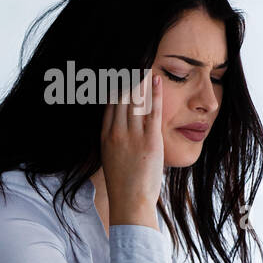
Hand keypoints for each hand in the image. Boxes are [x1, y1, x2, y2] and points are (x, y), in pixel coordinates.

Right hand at [100, 72, 162, 229]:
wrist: (130, 201)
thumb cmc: (124, 184)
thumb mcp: (111, 159)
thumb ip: (114, 141)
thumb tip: (119, 131)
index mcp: (105, 137)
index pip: (109, 104)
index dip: (114, 86)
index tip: (119, 72)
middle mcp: (116, 133)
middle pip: (121, 97)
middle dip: (126, 78)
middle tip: (132, 61)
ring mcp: (132, 136)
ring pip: (136, 100)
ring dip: (140, 80)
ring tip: (144, 65)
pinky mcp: (149, 141)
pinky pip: (152, 111)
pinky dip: (154, 94)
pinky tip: (157, 81)